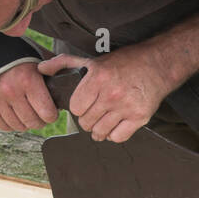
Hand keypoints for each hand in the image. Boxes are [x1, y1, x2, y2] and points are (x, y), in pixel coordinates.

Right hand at [0, 61, 58, 132]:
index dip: (52, 114)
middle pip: (34, 123)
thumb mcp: (39, 56)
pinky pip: (4, 126)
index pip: (48, 114)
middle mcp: (12, 91)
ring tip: (26, 111)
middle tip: (39, 112)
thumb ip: (55, 68)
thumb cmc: (19, 55)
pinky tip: (14, 113)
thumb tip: (70, 81)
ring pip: (19, 126)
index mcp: (28, 79)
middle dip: (40, 120)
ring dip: (25, 122)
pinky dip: (11, 123)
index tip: (51, 110)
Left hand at [36, 49, 169, 141]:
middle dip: (88, 119)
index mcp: (98, 78)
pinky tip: (116, 124)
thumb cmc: (123, 63)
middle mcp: (112, 93)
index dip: (78, 107)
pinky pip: (118, 137)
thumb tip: (41, 68)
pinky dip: (114, 134)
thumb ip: (64, 63)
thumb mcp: (93, 60)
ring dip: (99, 129)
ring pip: (100, 132)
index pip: (76, 108)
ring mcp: (127, 107)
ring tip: (103, 119)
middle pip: (86, 122)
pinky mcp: (140, 117)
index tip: (84, 103)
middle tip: (94, 112)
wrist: (158, 64)